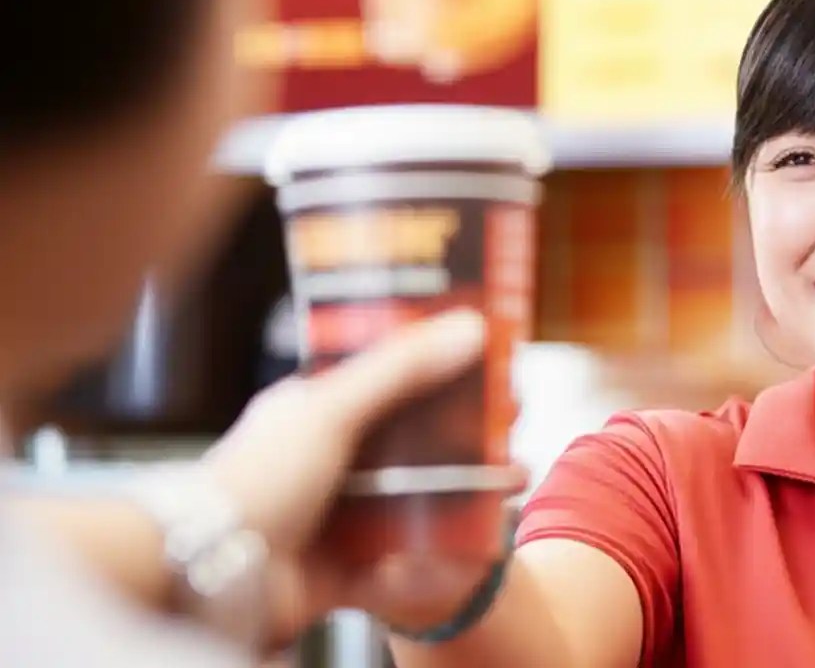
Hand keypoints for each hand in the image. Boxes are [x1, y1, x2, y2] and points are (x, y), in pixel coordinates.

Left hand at [200, 308, 521, 647]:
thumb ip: (400, 369)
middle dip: (468, 429)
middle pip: (414, 434)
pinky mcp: (347, 562)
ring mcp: (340, 510)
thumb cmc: (252, 481)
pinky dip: (441, 547)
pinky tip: (480, 534)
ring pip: (419, 492)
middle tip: (513, 419)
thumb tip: (467, 327)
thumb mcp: (331, 409)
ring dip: (467, 488)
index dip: (438, 363)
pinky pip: (407, 552)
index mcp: (316, 406)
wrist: (211, 577)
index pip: (388, 372)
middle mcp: (330, 455)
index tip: (485, 356)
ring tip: (513, 478)